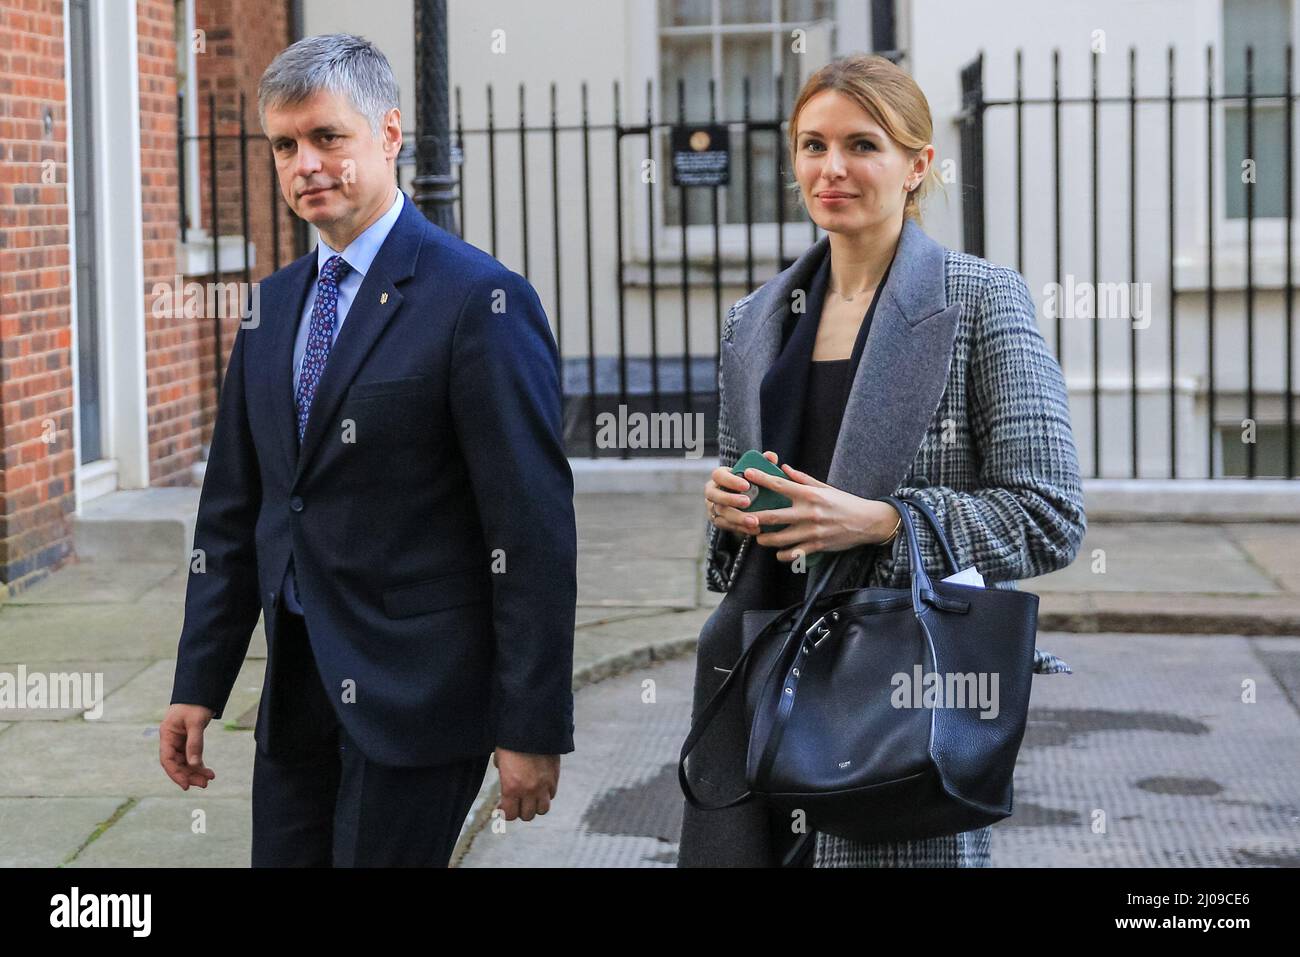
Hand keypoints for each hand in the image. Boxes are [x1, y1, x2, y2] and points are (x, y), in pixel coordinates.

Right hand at [159, 703, 216, 789]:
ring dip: (195, 771)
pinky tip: (208, 771)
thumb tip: (194, 764)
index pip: (167, 760)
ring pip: (185, 761)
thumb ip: (195, 743)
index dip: (175, 774)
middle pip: (177, 763)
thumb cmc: (195, 704)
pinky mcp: (187, 740)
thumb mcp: (196, 722)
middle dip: (189, 775)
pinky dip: (198, 764)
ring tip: (209, 779)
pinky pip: (191, 756)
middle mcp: (171, 739)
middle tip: (204, 784)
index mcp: (167, 734)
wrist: (201, 691)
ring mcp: (179, 741)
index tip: (186, 785)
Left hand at [494, 748, 559, 821]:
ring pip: (543, 809)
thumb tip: (504, 774)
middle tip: (517, 802)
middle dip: (521, 811)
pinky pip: (552, 794)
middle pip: (527, 815)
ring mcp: (544, 785)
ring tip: (531, 798)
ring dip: (536, 806)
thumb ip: (503, 772)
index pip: (510, 815)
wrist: (533, 727)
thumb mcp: (501, 759)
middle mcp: (529, 790)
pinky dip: (546, 794)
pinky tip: (541, 786)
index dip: (506, 813)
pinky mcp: (555, 777)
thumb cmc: (512, 741)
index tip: (503, 807)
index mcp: (511, 787)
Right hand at [705, 450, 780, 535]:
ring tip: (755, 521)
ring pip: (721, 513)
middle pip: (714, 496)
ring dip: (737, 517)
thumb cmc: (751, 482)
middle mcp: (713, 492)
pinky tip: (755, 529)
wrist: (745, 502)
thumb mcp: (756, 472)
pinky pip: (726, 526)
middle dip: (730, 499)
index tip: (746, 485)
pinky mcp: (718, 521)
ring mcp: (713, 507)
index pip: (718, 475)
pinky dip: (741, 528)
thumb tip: (771, 457)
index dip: (730, 480)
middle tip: (748, 502)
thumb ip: (763, 463)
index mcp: (720, 476)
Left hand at [743, 462, 900, 561]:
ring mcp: (812, 531)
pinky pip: (794, 553)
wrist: (867, 522)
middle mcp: (809, 512)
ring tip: (759, 538)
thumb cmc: (845, 502)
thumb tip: (784, 468)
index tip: (748, 474)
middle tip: (743, 518)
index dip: (762, 479)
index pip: (780, 485)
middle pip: (773, 516)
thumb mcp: (825, 487)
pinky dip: (783, 555)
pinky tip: (779, 552)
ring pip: (780, 539)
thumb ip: (802, 479)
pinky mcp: (817, 545)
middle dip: (754, 518)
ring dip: (765, 540)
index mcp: (810, 495)